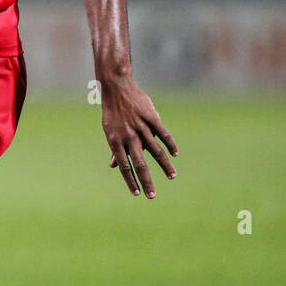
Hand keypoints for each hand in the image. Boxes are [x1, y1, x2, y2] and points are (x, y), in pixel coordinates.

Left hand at [100, 75, 177, 198]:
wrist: (116, 89)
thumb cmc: (113, 113)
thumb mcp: (110, 132)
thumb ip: (115, 149)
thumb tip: (114, 167)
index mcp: (116, 141)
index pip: (124, 166)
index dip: (130, 181)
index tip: (137, 193)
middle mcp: (129, 137)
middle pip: (139, 164)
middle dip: (147, 181)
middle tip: (152, 196)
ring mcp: (140, 127)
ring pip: (155, 150)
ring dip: (164, 166)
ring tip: (172, 177)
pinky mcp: (151, 118)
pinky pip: (163, 134)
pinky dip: (170, 144)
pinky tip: (175, 155)